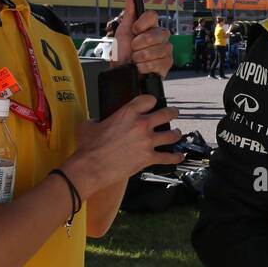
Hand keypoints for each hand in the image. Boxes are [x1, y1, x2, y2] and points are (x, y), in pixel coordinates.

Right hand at [60, 93, 183, 196]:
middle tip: (174, 113)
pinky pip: (168, 157)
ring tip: (176, 134)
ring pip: (171, 135)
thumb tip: (95, 122)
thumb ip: (96, 120)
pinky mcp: (149, 158)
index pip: (148, 99)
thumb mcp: (89, 125)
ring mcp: (147, 142)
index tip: (153, 103)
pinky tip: (179, 156)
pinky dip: (175, 157)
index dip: (152, 100)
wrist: (91, 167)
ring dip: (176, 134)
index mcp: (128, 113)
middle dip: (172, 112)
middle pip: (166, 113)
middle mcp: (141, 125)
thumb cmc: (89, 148)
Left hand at [113, 0, 172, 78]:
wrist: (122, 73)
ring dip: (140, 57)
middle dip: (138, 44)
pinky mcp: (167, 64)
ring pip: (156, 50)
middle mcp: (161, 37)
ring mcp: (166, 50)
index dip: (142, 24)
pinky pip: (157, 63)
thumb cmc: (122, 53)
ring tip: (136, 60)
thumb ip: (129, 13)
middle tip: (133, 49)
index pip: (153, 15)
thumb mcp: (122, 32)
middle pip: (155, 34)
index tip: (134, 31)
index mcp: (151, 26)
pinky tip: (142, 67)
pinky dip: (145, 66)